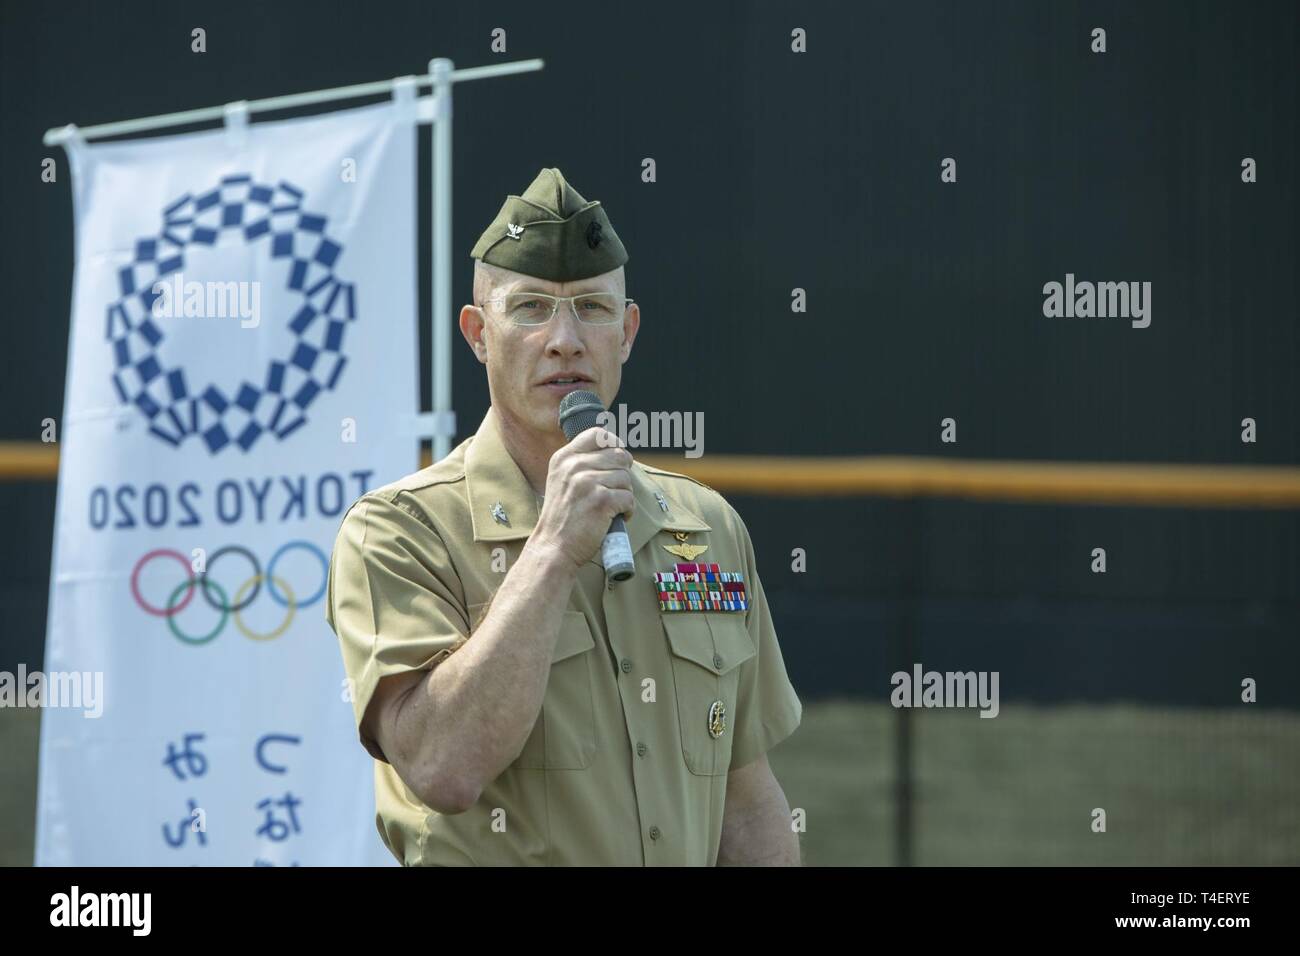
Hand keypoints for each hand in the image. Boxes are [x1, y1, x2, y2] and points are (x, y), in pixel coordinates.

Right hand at [531, 427, 633, 572]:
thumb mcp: (562, 480)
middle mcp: (574, 466)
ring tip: (610, 508)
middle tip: (613, 491)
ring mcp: (587, 482)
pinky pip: (629, 498)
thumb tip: (616, 450)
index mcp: (564, 458)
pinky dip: (627, 511)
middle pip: (619, 455)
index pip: (598, 434)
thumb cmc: (563, 517)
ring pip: (626, 478)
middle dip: (622, 475)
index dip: (614, 444)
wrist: (553, 547)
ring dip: (624, 495)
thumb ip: (581, 463)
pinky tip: (614, 517)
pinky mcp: (601, 500)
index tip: (616, 460)